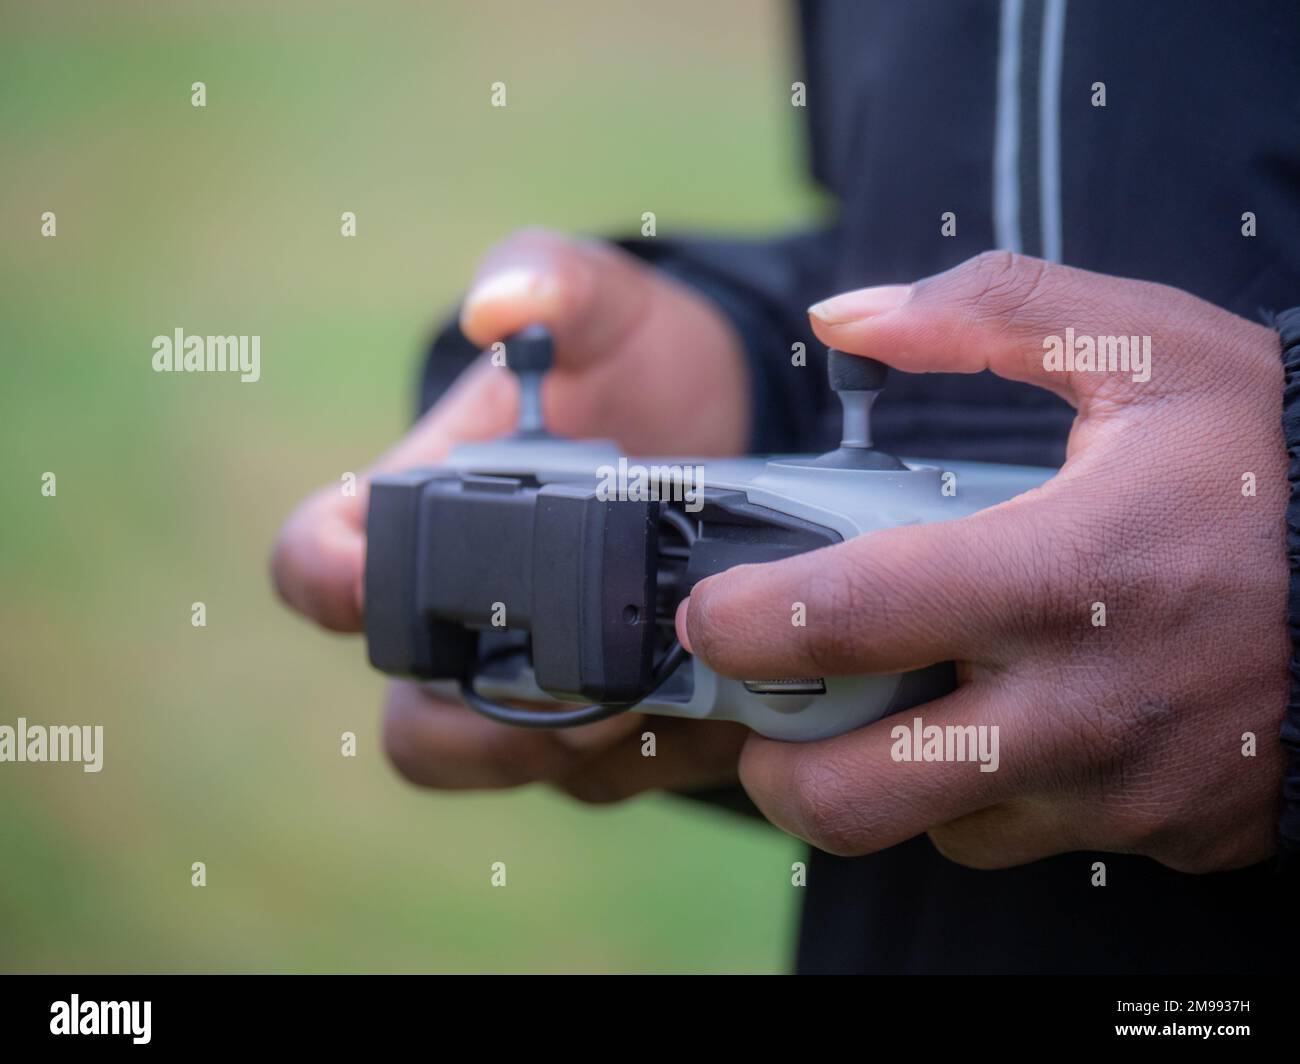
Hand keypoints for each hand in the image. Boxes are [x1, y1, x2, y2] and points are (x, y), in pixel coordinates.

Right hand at [271, 228, 748, 796]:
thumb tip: (501, 305)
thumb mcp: (600, 303)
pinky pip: (607, 779)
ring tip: (663, 705)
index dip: (334, 585)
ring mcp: (530, 678)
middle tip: (569, 692)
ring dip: (575, 755)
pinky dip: (659, 759)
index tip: (379, 580)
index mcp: (416, 516)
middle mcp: (460, 616)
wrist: (728, 417)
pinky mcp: (607, 719)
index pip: (319, 570)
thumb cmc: (630, 359)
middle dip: (478, 728)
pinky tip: (720, 716)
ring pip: (507, 767)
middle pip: (412, 723)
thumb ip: (550, 281)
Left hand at [677, 251, 1287, 871]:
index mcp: (1059, 571)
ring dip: (885, 776)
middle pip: (854, 795)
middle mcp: (1079, 705)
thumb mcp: (1148, 348)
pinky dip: (980, 795)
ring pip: (933, 828)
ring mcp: (1118, 787)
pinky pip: (1023, 838)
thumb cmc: (1279, 462)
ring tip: (895, 702)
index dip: (744, 623)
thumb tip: (846, 316)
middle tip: (768, 713)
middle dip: (774, 767)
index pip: (848, 620)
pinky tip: (1001, 725)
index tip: (710, 615)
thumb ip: (988, 312)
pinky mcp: (1157, 831)